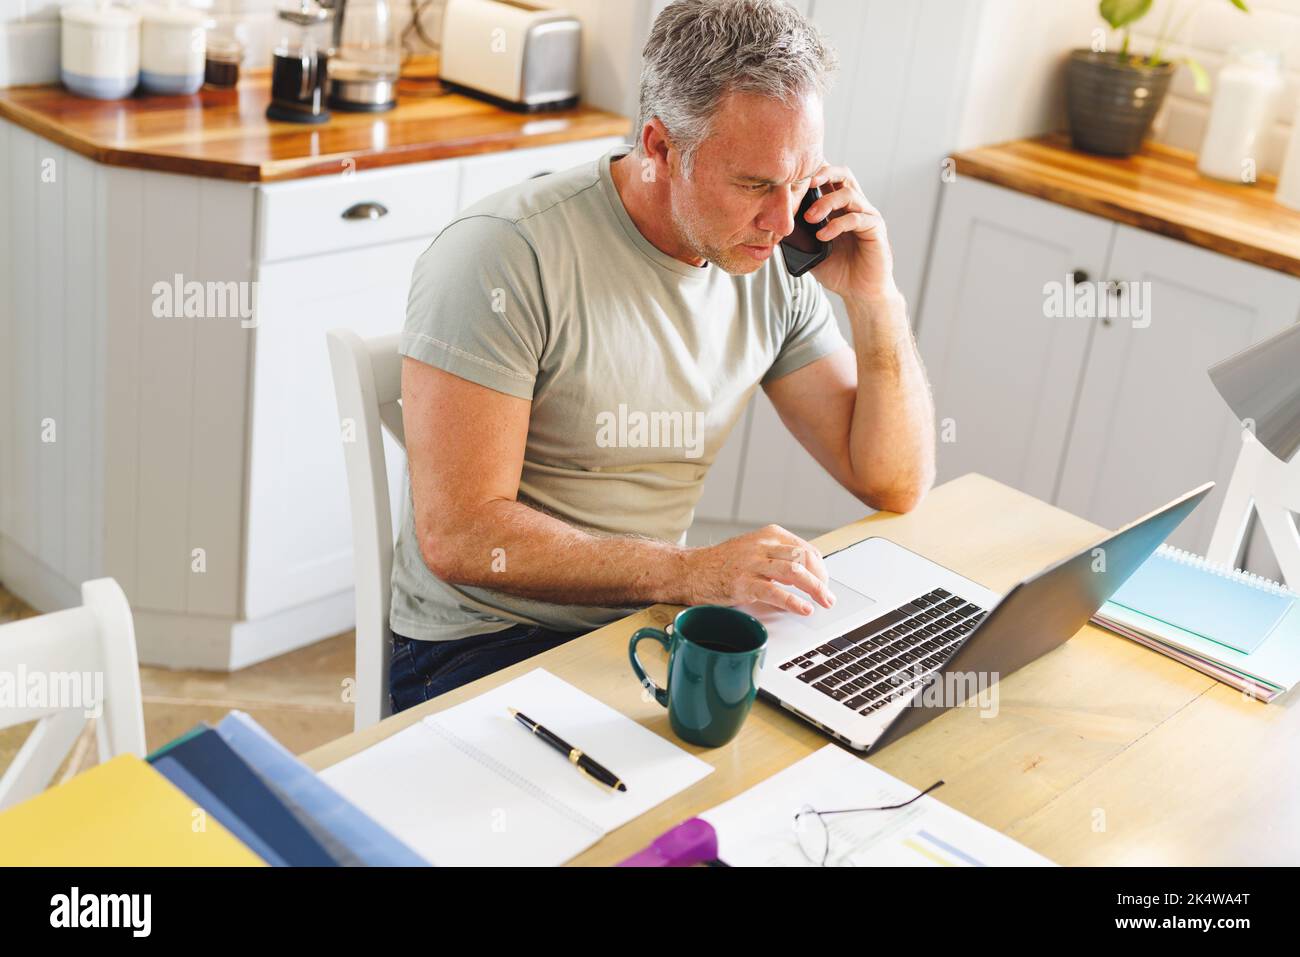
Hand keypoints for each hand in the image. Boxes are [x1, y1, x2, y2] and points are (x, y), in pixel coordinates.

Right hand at [683, 525, 835, 615]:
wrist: (690, 570)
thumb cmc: (721, 564)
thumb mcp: (753, 551)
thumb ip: (777, 558)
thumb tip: (805, 574)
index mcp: (768, 535)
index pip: (806, 549)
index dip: (820, 568)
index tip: (824, 582)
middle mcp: (762, 545)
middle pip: (804, 558)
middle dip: (821, 579)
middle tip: (828, 596)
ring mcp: (752, 563)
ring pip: (794, 571)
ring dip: (814, 588)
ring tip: (824, 601)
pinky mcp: (743, 582)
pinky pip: (775, 591)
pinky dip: (793, 601)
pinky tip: (803, 609)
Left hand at [805, 164, 899, 302]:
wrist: (860, 292)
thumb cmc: (838, 270)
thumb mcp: (810, 251)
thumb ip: (797, 236)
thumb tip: (772, 227)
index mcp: (840, 208)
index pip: (829, 179)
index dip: (814, 172)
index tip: (794, 177)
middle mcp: (855, 206)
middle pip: (844, 175)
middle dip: (824, 174)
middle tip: (805, 184)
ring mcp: (867, 216)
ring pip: (849, 194)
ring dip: (826, 203)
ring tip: (809, 218)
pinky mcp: (875, 229)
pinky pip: (857, 219)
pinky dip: (837, 225)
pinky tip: (823, 236)